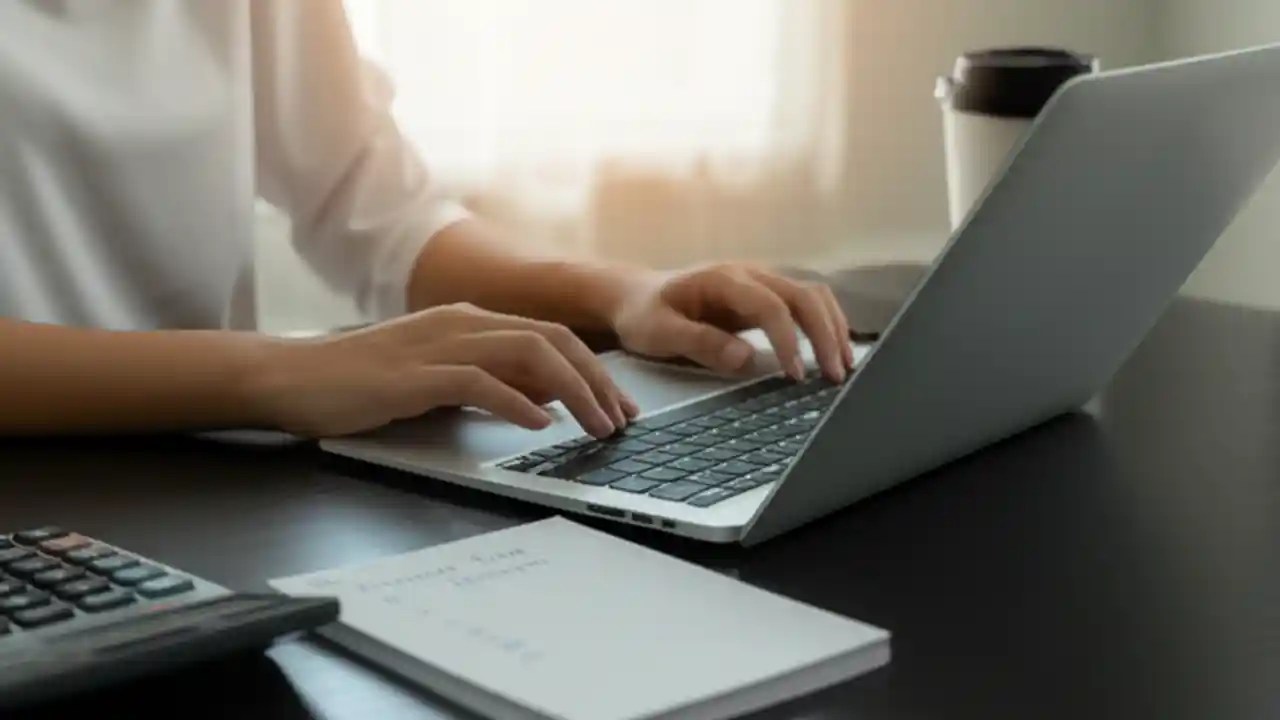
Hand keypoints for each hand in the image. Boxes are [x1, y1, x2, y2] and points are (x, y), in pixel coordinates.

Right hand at [249, 303, 637, 437]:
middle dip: (597, 381)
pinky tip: (541, 425)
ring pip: (528, 355)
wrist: (290, 378)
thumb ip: (490, 380)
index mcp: (470, 320)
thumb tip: (547, 397)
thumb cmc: (362, 383)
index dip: (594, 370)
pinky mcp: (414, 375)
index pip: (551, 336)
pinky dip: (517, 402)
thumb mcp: (439, 377)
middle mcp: (461, 323)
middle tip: (622, 421)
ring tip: (596, 427)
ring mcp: (438, 345)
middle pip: (553, 341)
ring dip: (573, 393)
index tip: (619, 405)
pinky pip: (479, 382)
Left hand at [610, 264, 854, 381]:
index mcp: (722, 279)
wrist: (636, 296)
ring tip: (842, 367)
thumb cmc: (645, 315)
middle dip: (825, 335)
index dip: (789, 340)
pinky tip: (832, 352)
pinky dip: (825, 325)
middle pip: (803, 295)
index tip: (796, 375)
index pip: (771, 306)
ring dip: (833, 328)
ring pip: (812, 295)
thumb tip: (746, 358)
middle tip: (834, 375)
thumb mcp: (658, 333)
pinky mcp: (765, 296)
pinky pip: (806, 303)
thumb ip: (700, 343)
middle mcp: (748, 274)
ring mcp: (760, 282)